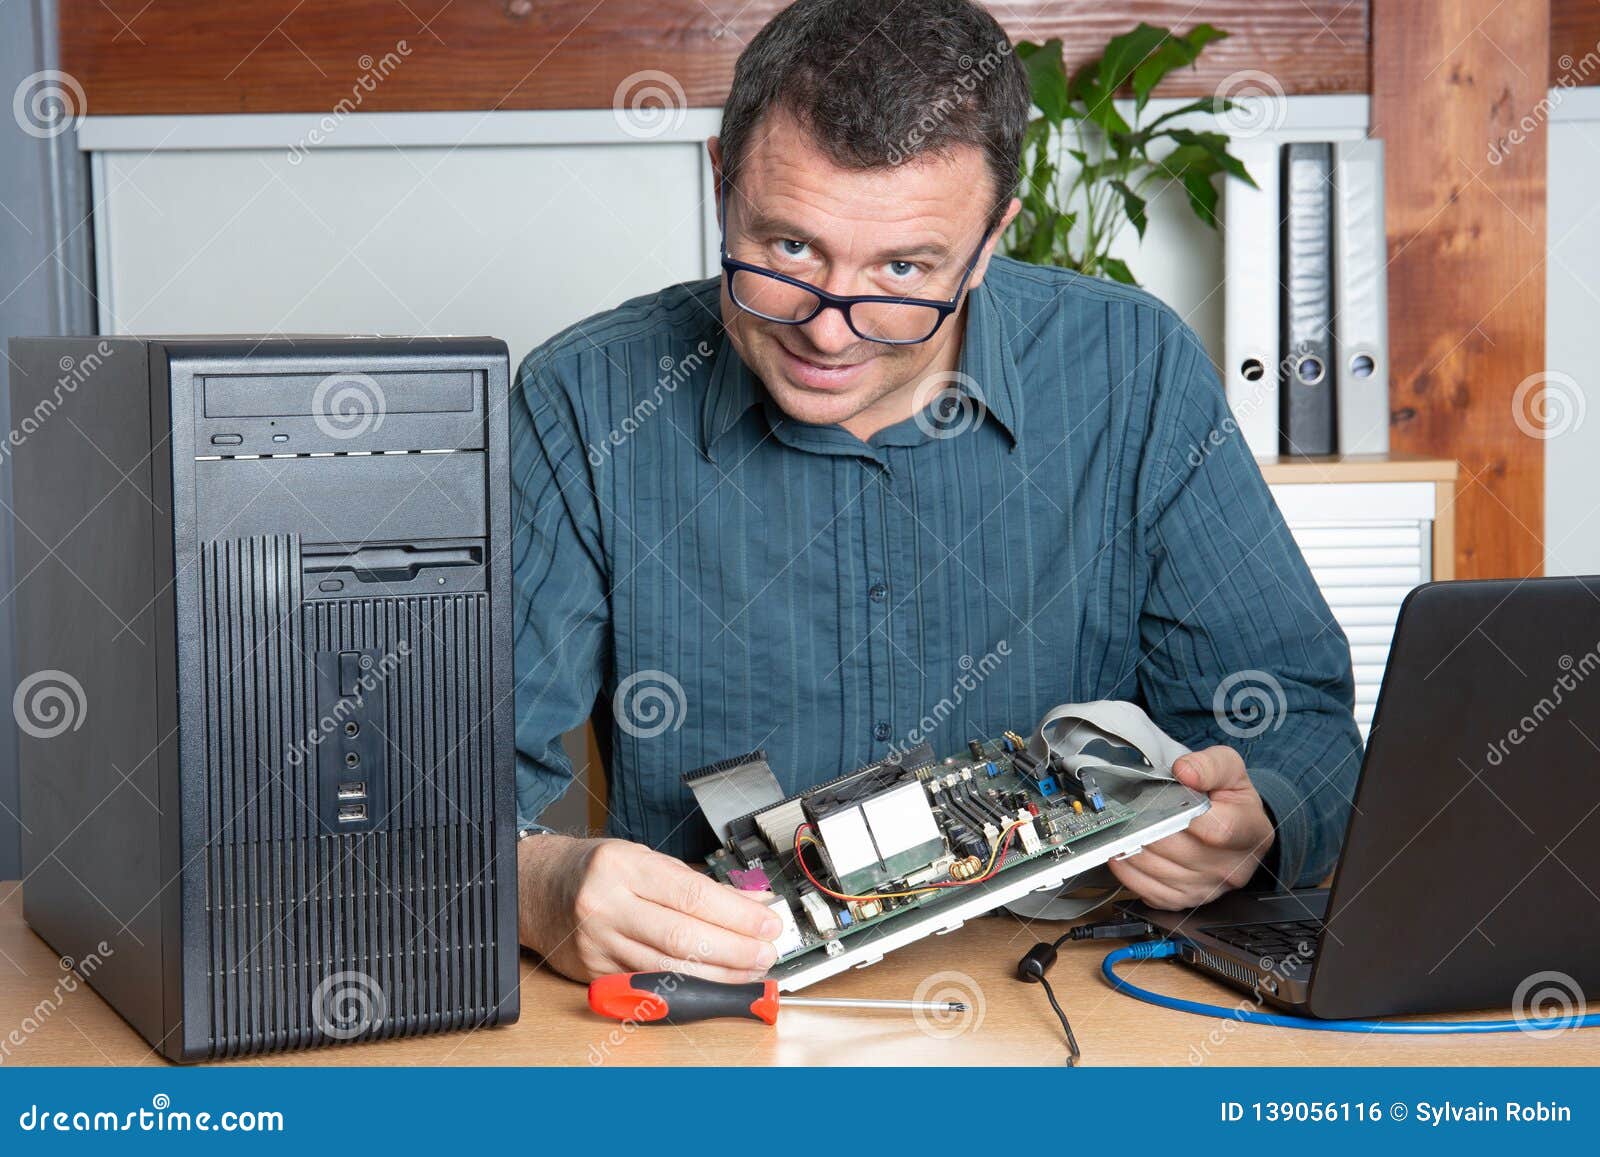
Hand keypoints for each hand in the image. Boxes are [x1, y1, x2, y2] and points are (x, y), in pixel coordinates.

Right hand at [517, 833, 783, 982]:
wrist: (537, 888)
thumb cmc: (596, 869)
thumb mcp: (646, 860)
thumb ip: (698, 883)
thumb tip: (751, 901)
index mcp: (622, 867)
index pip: (692, 895)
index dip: (737, 915)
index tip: (767, 923)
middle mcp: (606, 906)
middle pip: (683, 938)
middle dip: (735, 950)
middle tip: (766, 953)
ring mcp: (598, 944)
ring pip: (670, 969)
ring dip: (719, 975)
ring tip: (750, 971)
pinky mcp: (596, 973)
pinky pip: (651, 985)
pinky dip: (690, 987)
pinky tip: (714, 983)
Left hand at [1107, 745, 1274, 908]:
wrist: (1236, 828)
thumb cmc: (1231, 800)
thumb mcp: (1229, 768)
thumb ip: (1209, 765)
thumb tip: (1185, 772)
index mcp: (1249, 831)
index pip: (1217, 830)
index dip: (1185, 815)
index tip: (1165, 799)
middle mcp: (1231, 867)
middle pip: (1178, 850)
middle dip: (1148, 827)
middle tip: (1131, 811)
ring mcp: (1207, 887)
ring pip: (1158, 871)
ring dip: (1133, 849)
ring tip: (1125, 829)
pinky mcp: (1185, 900)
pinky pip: (1150, 891)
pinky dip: (1129, 873)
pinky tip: (1124, 853)